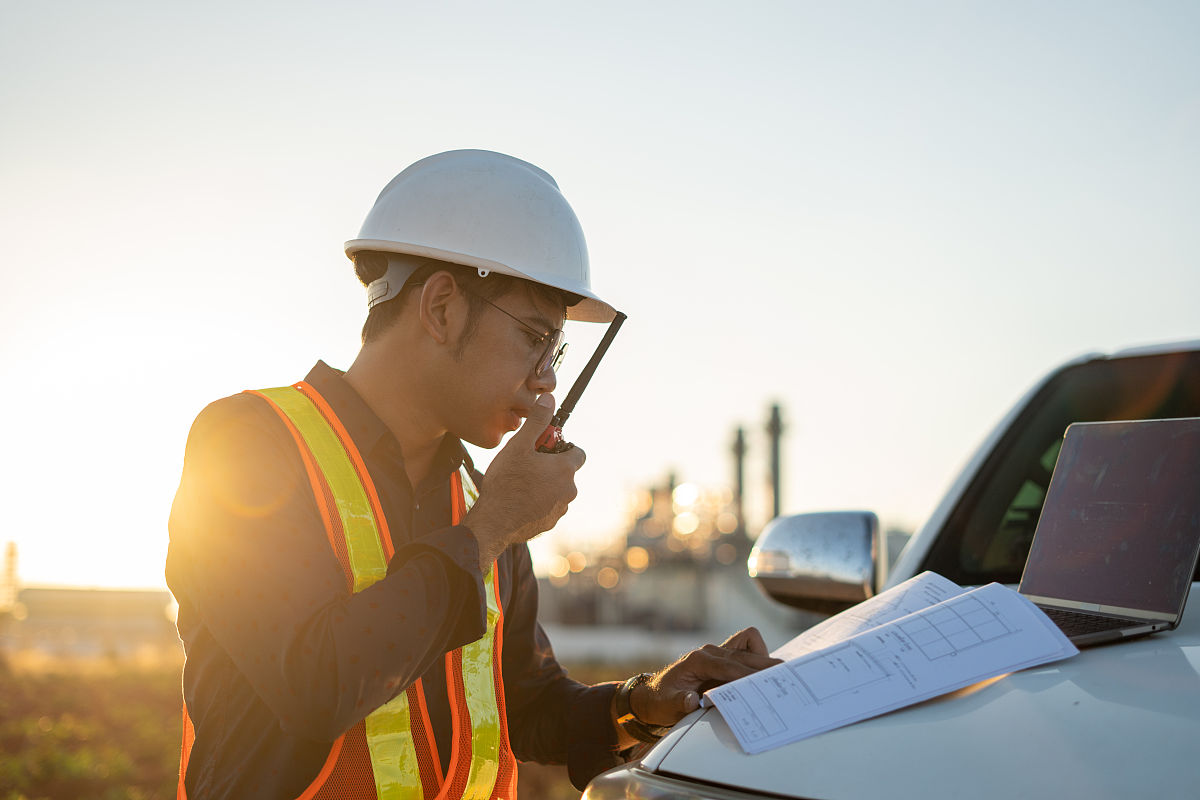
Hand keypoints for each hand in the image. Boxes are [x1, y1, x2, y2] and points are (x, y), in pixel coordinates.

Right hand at [464, 393, 585, 568]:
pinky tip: (519, 500)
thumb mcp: (519, 446)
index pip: (578, 452)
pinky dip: (539, 502)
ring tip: (521, 482)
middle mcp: (569, 490)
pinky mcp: (550, 522)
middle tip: (528, 463)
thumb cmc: (506, 482)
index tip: (546, 447)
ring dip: (545, 484)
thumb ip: (537, 421)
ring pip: (557, 490)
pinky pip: (549, 507)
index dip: (563, 447)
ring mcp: (560, 508)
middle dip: (551, 466)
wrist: (494, 522)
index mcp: (565, 468)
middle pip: (566, 471)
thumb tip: (549, 398)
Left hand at [631, 628, 781, 726]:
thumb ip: (680, 703)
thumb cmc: (662, 700)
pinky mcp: (725, 658)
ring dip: (764, 661)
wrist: (655, 694)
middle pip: (746, 654)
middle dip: (764, 667)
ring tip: (781, 678)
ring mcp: (719, 652)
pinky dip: (758, 656)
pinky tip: (763, 676)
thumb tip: (692, 700)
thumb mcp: (667, 705)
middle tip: (786, 681)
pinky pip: (748, 646)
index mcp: (698, 660)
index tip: (767, 683)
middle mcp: (711, 651)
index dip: (749, 675)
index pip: (730, 666)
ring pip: (751, 647)